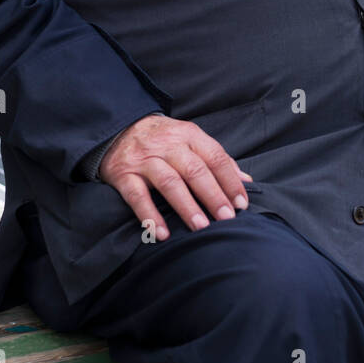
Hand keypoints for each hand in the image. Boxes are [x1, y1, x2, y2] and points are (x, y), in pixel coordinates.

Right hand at [98, 113, 253, 241]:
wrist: (118, 128)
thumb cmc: (162, 139)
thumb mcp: (190, 139)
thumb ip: (216, 159)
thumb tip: (245, 181)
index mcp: (188, 135)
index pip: (215, 157)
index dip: (230, 181)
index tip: (242, 204)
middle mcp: (168, 145)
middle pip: (194, 170)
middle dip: (213, 195)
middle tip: (226, 218)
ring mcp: (145, 159)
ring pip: (169, 181)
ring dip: (186, 205)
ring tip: (201, 226)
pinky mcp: (123, 174)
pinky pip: (137, 196)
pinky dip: (150, 215)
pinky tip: (162, 233)